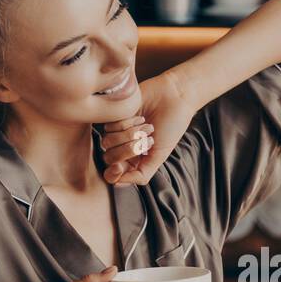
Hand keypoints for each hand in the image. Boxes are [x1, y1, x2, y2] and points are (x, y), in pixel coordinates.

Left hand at [97, 69, 197, 185]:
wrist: (173, 98)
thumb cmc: (171, 127)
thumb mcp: (160, 156)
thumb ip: (141, 174)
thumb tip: (118, 183)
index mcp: (134, 162)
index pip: (112, 175)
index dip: (113, 172)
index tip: (121, 166)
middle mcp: (124, 149)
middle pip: (109, 159)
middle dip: (129, 149)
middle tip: (147, 140)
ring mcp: (118, 133)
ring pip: (107, 142)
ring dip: (130, 134)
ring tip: (146, 126)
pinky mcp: (114, 117)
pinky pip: (109, 126)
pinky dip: (127, 123)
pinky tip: (140, 117)